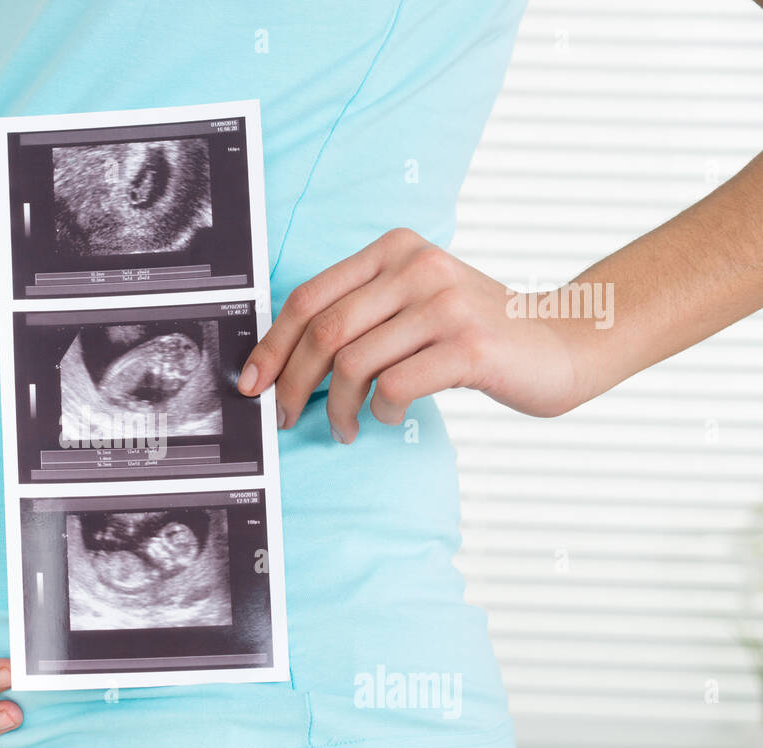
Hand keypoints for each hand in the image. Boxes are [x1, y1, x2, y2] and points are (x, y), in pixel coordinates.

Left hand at [238, 228, 592, 441]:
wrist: (562, 342)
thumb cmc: (474, 334)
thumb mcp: (415, 302)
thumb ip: (361, 315)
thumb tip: (284, 362)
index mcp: (396, 250)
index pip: (310, 297)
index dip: (272, 345)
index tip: (254, 383)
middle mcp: (419, 267)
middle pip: (324, 332)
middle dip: (293, 384)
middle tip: (287, 417)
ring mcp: (445, 304)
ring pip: (353, 363)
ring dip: (338, 408)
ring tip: (346, 427)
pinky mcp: (469, 346)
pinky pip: (394, 386)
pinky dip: (381, 412)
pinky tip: (390, 417)